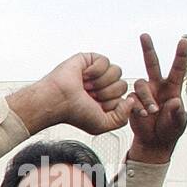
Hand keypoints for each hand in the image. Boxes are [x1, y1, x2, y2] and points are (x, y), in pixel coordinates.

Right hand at [7, 52, 132, 135]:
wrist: (56, 100)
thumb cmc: (73, 113)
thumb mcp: (102, 125)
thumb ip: (122, 118)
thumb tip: (130, 101)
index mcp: (104, 101)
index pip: (124, 98)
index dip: (112, 103)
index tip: (96, 106)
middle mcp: (101, 87)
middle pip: (122, 85)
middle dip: (107, 93)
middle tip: (90, 96)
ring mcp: (96, 73)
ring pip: (117, 71)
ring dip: (101, 81)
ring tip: (86, 86)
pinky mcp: (90, 60)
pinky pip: (106, 61)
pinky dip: (95, 70)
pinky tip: (83, 76)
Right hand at [128, 33, 186, 164]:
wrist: (154, 141)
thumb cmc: (170, 130)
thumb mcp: (179, 123)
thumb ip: (178, 113)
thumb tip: (173, 102)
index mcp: (172, 87)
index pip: (178, 68)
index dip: (181, 55)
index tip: (185, 40)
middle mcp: (157, 86)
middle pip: (152, 64)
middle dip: (148, 49)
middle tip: (144, 35)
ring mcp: (144, 93)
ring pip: (140, 84)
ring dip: (146, 98)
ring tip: (150, 112)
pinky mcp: (132, 102)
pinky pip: (131, 98)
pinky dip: (137, 107)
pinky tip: (142, 115)